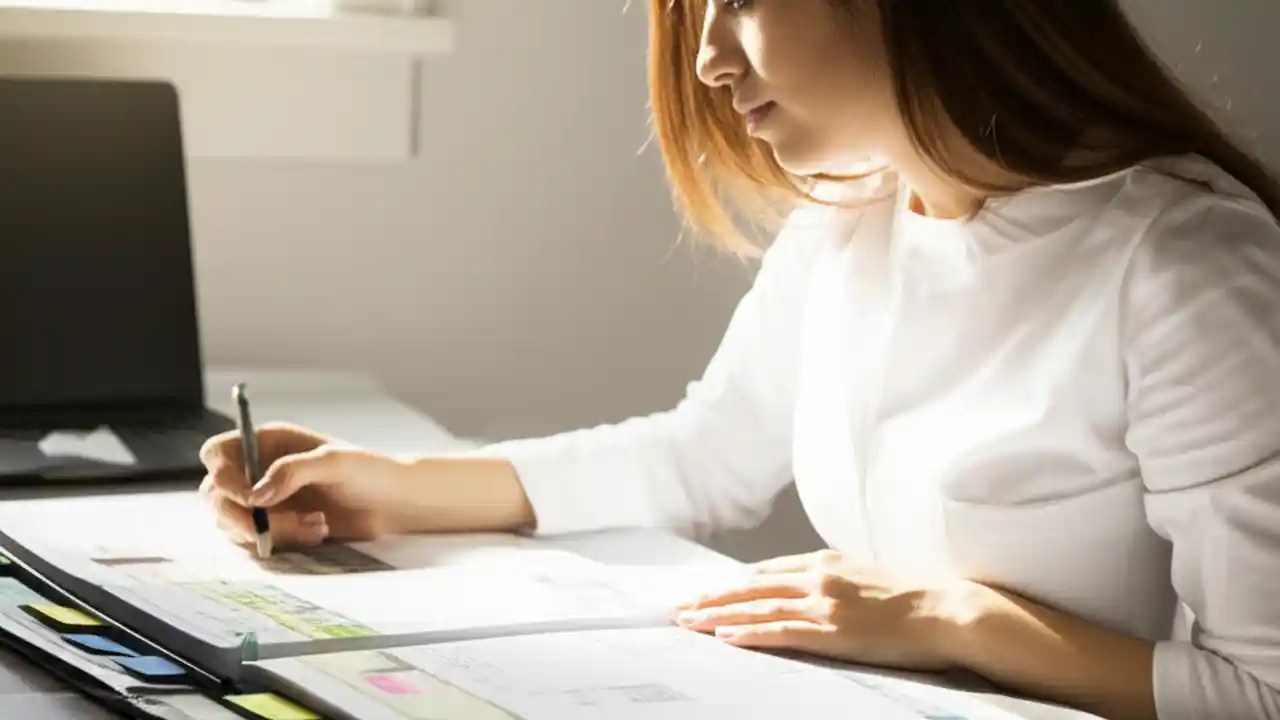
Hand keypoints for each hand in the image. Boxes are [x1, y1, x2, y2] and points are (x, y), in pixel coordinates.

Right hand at [198, 423, 414, 549]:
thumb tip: (255, 496)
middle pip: (215, 494)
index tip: (248, 497)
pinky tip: (319, 531)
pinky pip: (257, 541)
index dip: (221, 474)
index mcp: (267, 443)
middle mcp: (258, 470)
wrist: (392, 504)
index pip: (217, 453)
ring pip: (234, 522)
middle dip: (243, 515)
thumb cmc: (369, 471)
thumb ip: (293, 471)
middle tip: (277, 525)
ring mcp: (264, 501)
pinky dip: (284, 542)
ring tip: (317, 524)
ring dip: (271, 530)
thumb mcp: (335, 462)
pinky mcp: (275, 527)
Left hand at [673, 549, 986, 671]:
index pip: (768, 571)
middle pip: (752, 587)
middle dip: (714, 598)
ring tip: (689, 623)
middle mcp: (819, 577)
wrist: (950, 608)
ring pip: (757, 608)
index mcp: (829, 561)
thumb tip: (821, 586)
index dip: (736, 583)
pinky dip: (748, 633)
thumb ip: (841, 577)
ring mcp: (824, 603)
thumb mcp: (872, 573)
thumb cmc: (919, 595)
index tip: (712, 591)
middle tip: (682, 608)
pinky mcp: (832, 631)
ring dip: (718, 616)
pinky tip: (725, 637)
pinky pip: (779, 632)